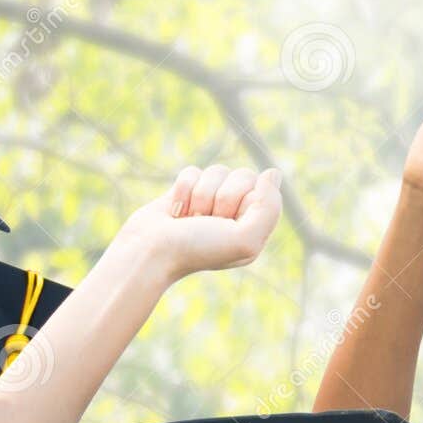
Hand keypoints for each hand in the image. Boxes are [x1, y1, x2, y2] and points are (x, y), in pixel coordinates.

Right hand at [112, 165, 282, 282]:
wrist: (150, 252)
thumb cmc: (196, 250)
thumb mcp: (244, 239)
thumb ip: (269, 208)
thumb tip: (272, 173)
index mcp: (253, 226)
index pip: (262, 189)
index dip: (242, 201)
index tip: (225, 223)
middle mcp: (234, 213)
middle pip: (242, 175)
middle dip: (220, 197)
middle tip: (206, 222)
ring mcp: (210, 202)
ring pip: (217, 171)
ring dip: (199, 195)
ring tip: (189, 218)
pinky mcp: (187, 193)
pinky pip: (193, 171)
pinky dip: (182, 190)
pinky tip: (175, 212)